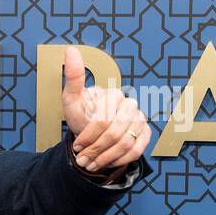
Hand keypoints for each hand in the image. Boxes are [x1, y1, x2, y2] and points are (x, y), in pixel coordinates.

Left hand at [61, 45, 150, 172]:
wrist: (91, 131)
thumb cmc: (81, 115)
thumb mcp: (72, 100)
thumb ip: (73, 77)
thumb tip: (70, 50)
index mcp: (114, 95)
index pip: (103, 120)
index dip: (88, 136)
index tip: (76, 147)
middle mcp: (131, 104)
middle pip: (115, 134)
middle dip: (96, 150)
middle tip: (82, 160)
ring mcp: (140, 119)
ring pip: (125, 144)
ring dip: (105, 158)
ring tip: (89, 164)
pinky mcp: (145, 133)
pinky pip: (137, 150)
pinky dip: (119, 161)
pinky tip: (105, 163)